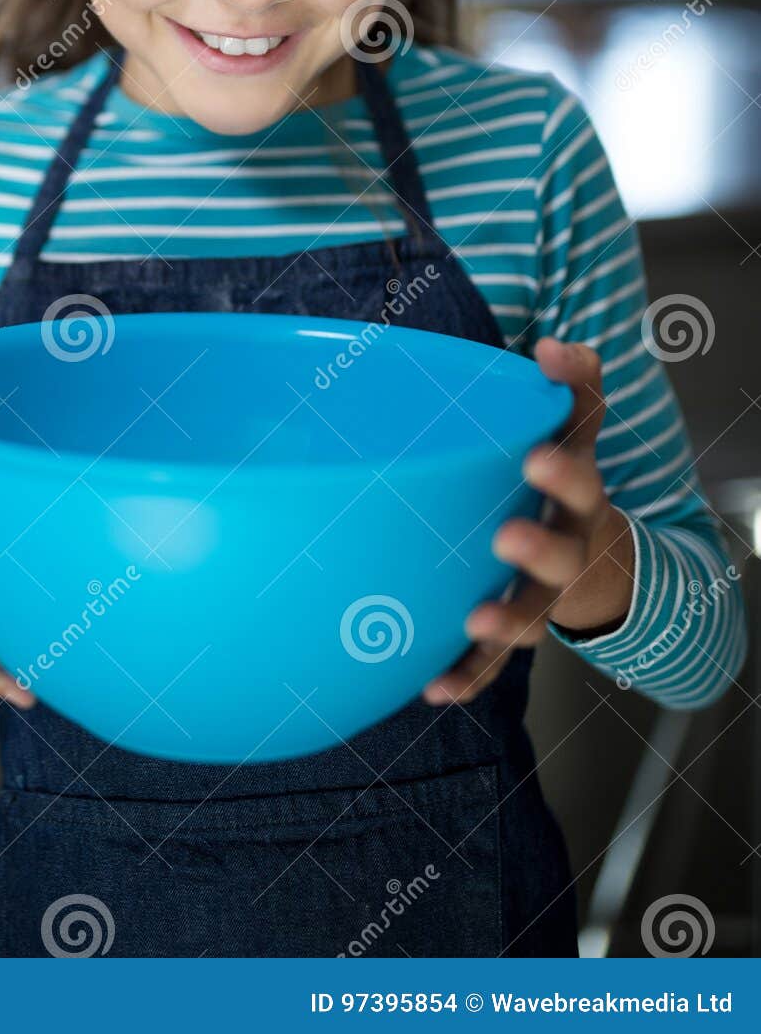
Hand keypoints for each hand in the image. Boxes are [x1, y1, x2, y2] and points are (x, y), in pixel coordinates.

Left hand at [422, 337, 634, 704]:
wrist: (599, 563)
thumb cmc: (563, 482)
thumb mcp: (571, 430)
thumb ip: (568, 384)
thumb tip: (553, 345)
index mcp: (576, 488)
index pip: (581, 461)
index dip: (565, 455)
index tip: (537, 442)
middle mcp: (569, 544)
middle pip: (562, 550)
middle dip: (538, 545)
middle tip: (507, 537)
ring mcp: (545, 594)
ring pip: (532, 614)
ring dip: (505, 620)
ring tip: (475, 619)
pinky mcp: (517, 630)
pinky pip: (492, 662)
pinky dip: (467, 675)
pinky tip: (433, 687)